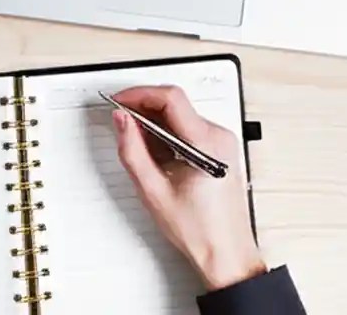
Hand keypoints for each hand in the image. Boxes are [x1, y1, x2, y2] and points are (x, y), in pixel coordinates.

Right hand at [112, 86, 265, 291]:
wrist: (226, 253)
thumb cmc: (199, 230)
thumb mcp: (154, 191)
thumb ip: (132, 151)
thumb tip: (122, 121)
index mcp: (207, 144)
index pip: (171, 98)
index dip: (140, 94)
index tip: (120, 101)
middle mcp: (219, 137)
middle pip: (175, 104)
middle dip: (144, 109)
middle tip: (122, 123)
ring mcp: (222, 143)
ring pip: (180, 116)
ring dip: (155, 124)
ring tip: (140, 149)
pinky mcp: (219, 150)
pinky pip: (189, 129)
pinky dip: (168, 135)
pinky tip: (157, 156)